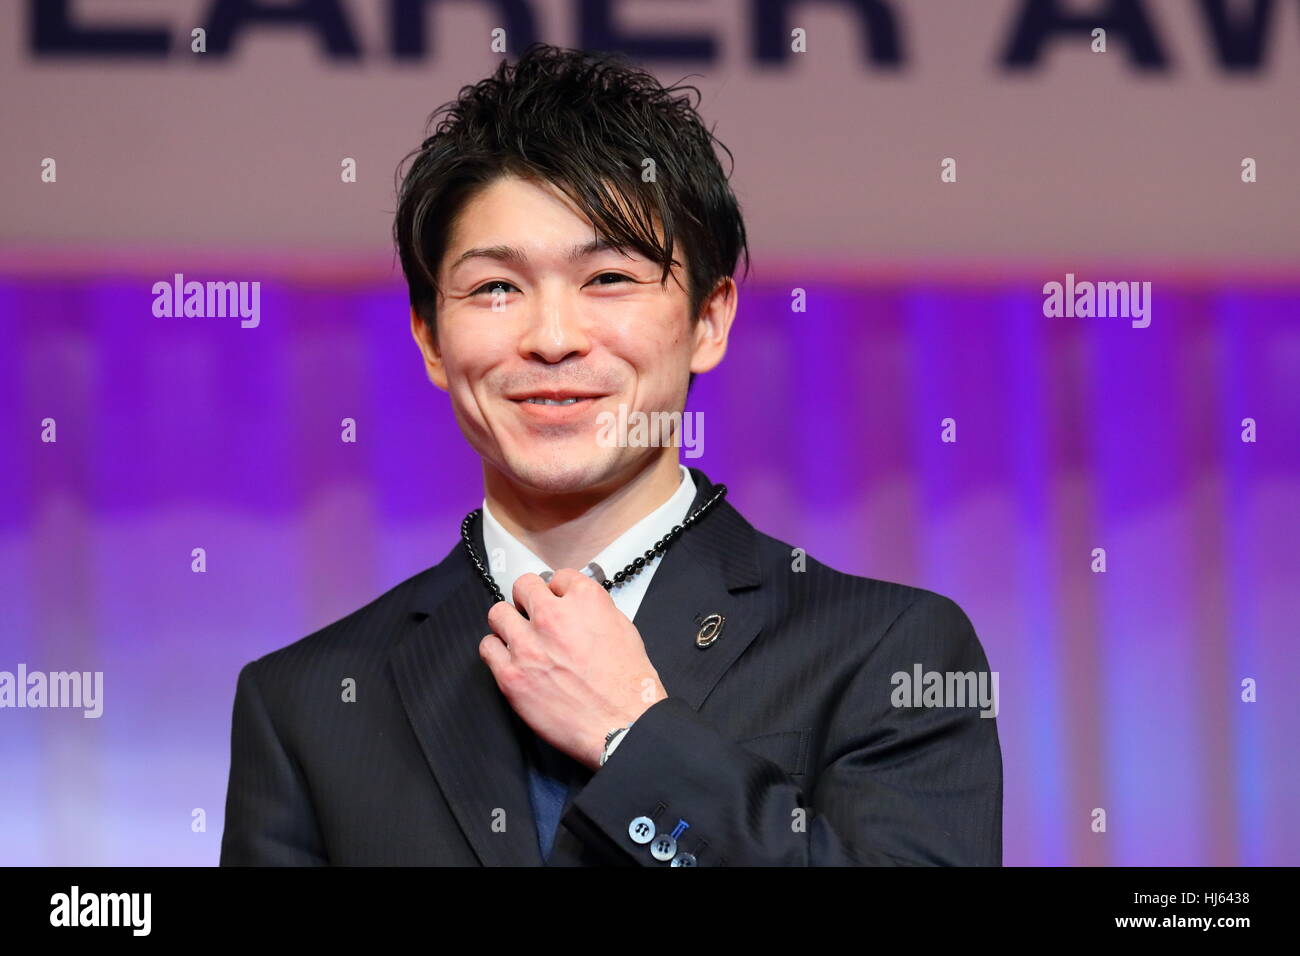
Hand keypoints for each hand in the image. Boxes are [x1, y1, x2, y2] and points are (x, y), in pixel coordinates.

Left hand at [479, 569, 667, 769]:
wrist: (623, 725)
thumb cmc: (628, 687)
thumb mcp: (624, 630)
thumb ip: (595, 611)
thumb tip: (577, 607)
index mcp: (585, 601)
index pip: (558, 577)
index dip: (558, 591)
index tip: (556, 601)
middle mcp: (553, 617)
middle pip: (523, 586)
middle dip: (530, 600)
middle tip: (535, 615)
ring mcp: (528, 645)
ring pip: (498, 614)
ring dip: (509, 623)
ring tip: (519, 636)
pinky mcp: (511, 675)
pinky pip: (487, 647)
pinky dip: (496, 651)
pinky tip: (510, 659)